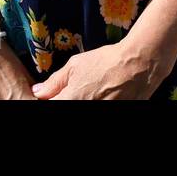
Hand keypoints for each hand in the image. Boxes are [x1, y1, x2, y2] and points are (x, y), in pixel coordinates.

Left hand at [32, 34, 174, 99]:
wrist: (138, 66)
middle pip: (66, 106)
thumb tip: (38, 91)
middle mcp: (83, 110)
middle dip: (68, 98)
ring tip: (94, 91)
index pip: (51, 104)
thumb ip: (55, 81)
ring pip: (81, 109)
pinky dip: (98, 100)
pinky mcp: (116, 113)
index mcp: (70, 100)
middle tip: (80, 89)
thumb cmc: (106, 62)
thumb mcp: (76, 65)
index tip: (57, 93)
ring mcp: (100, 113)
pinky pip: (99, 109)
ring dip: (84, 99)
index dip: (52, 98)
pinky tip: (103, 95)